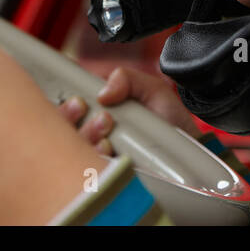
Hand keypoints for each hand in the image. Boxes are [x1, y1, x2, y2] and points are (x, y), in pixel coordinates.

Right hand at [59, 65, 199, 154]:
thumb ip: (128, 79)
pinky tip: (111, 152)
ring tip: (109, 132)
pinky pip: (87, 168)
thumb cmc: (169, 119)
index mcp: (98, 107)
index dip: (64, 103)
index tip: (78, 102)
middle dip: (71, 119)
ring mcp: (97, 151)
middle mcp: (93, 129)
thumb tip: (103, 93)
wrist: (189, 149)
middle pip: (60, 125)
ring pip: (71, 146)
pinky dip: (95, 157)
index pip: (67, 103)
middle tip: (101, 116)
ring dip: (87, 137)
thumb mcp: (153, 89)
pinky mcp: (105, 171)